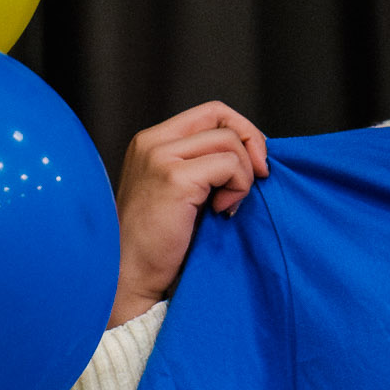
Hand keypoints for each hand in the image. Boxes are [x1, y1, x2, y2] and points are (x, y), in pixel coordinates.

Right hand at [111, 102, 269, 324]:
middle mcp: (151, 143)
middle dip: (251, 145)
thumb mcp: (178, 190)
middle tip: (259, 177)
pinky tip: (221, 213)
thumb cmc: (158, 242)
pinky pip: (229, 166)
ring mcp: (160, 158)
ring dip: (242, 176)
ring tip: (227, 206)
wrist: (130, 276)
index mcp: (150, 142)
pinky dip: (238, 188)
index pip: (210, 112)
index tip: (254, 162)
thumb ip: (203, 163)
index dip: (241, 130)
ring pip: (229, 142)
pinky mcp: (174, 179)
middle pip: (221, 118)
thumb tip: (252, 151)